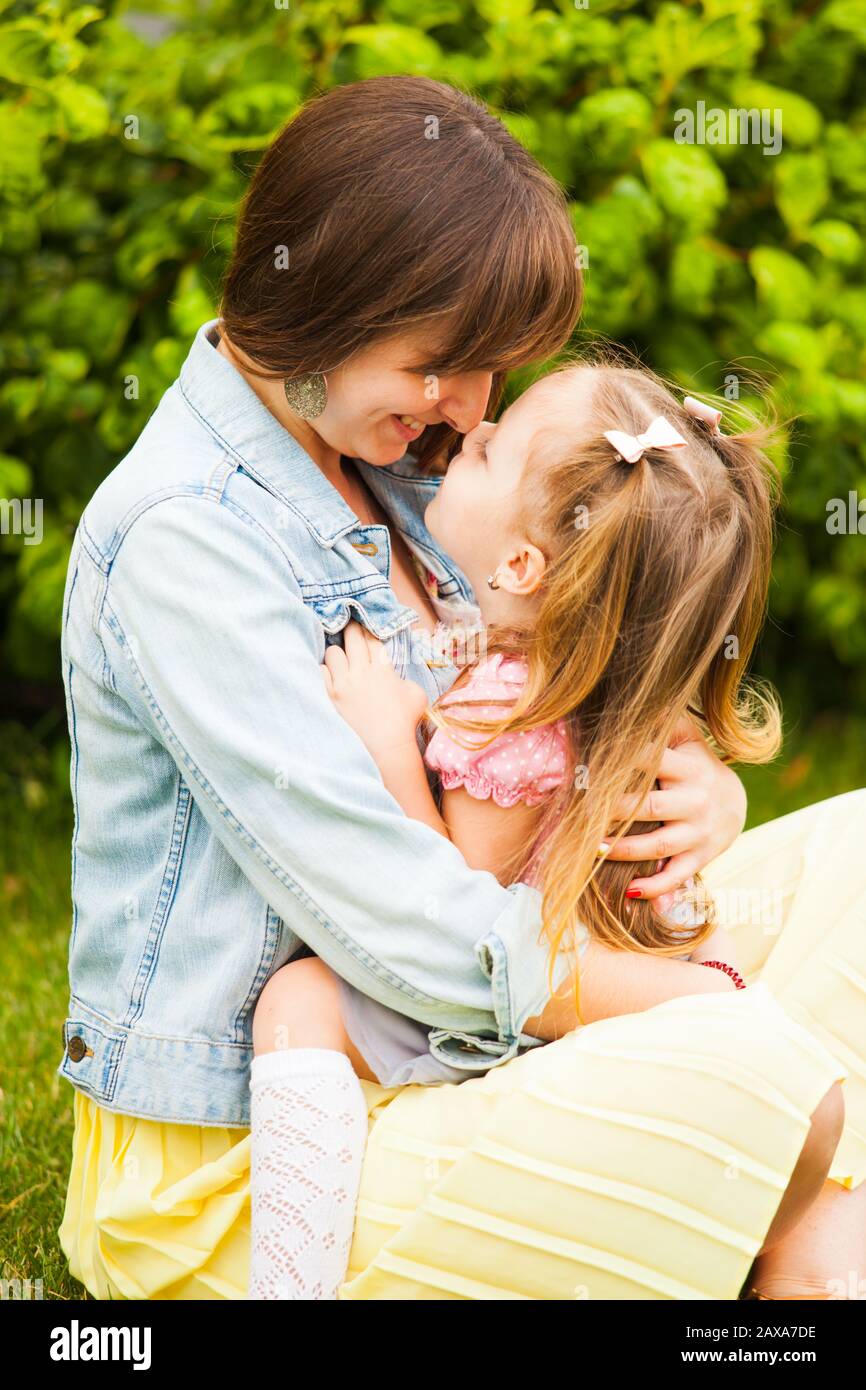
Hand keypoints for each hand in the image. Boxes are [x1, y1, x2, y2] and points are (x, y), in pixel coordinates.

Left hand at [322, 621, 428, 762]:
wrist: (385, 746)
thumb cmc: (405, 721)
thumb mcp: (417, 693)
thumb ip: (405, 678)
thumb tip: (395, 675)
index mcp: (382, 668)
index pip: (372, 638)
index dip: (369, 629)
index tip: (366, 627)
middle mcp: (361, 671)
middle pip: (352, 637)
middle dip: (352, 629)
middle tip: (351, 628)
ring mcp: (343, 683)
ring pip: (333, 652)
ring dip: (337, 653)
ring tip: (340, 659)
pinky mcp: (330, 696)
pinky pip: (320, 672)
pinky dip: (325, 670)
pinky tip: (330, 675)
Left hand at [603, 716, 746, 902]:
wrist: (736, 804)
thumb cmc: (696, 767)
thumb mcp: (687, 742)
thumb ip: (663, 723)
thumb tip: (635, 699)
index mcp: (690, 767)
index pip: (652, 761)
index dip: (621, 762)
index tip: (589, 765)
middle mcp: (696, 800)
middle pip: (649, 806)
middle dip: (614, 810)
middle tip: (581, 810)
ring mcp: (699, 832)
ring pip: (659, 844)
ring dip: (625, 849)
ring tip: (593, 847)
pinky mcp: (701, 857)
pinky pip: (677, 875)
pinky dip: (655, 887)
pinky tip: (630, 892)